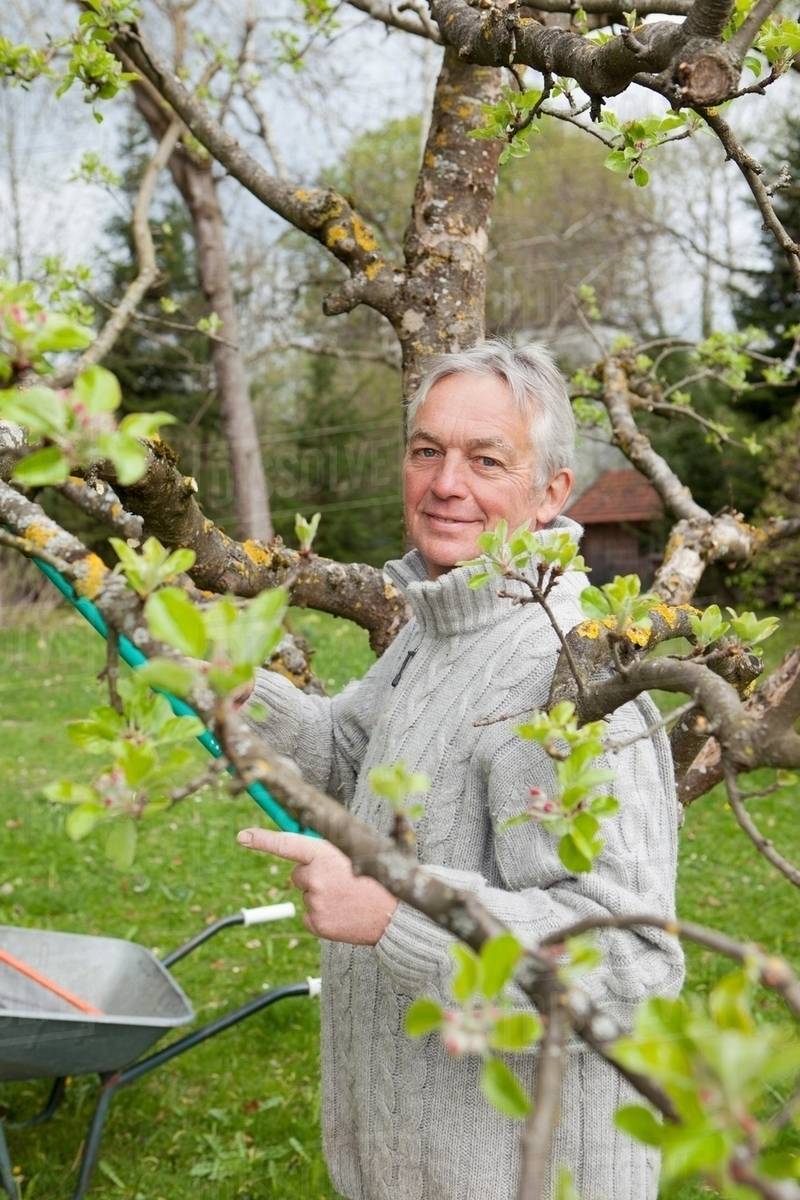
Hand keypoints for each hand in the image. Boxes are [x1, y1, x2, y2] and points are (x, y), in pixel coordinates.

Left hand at [237, 828, 397, 945]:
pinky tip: (342, 913)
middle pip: (297, 875)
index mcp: (325, 854)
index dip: (262, 839)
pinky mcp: (317, 923)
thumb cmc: (378, 878)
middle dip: (313, 877)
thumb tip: (306, 850)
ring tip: (347, 898)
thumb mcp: (357, 852)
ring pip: (306, 896)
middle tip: (340, 882)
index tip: (242, 836)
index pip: (287, 844)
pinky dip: (322, 916)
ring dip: (321, 897)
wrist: (396, 914)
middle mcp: (315, 877)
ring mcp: (315, 902)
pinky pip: (309, 917)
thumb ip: (328, 850)